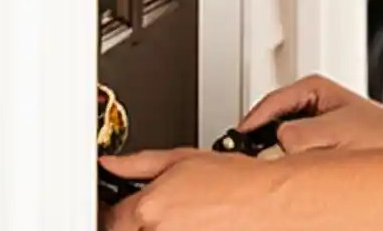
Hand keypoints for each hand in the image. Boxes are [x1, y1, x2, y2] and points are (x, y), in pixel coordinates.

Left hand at [99, 149, 287, 230]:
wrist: (274, 202)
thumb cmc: (239, 183)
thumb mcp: (185, 159)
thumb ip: (139, 164)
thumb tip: (112, 164)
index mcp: (149, 209)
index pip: (109, 219)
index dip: (114, 212)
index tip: (119, 209)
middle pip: (128, 230)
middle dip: (139, 221)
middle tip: (165, 211)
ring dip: (162, 227)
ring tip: (187, 218)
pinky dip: (185, 230)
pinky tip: (201, 224)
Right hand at [239, 74, 382, 152]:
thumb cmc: (378, 133)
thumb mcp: (335, 129)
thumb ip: (302, 134)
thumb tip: (278, 142)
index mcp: (311, 88)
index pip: (268, 103)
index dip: (251, 125)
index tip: (236, 141)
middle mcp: (308, 101)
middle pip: (269, 120)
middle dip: (260, 139)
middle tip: (248, 157)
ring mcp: (310, 120)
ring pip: (278, 136)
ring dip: (274, 150)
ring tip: (270, 164)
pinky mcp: (314, 138)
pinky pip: (290, 147)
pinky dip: (286, 157)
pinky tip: (289, 167)